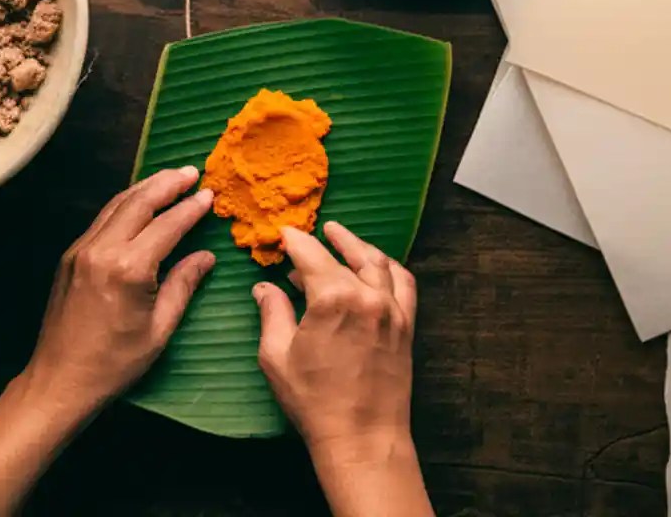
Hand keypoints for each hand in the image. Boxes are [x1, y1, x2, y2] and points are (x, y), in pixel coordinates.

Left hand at [0, 167, 213, 516]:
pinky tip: (138, 203)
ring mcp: (81, 250)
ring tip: (169, 178)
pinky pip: (102, 219)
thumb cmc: (114, 363)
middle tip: (190, 171)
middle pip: (138, 202)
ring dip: (144, 188)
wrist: (59, 380)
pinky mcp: (70, 257)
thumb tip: (206, 256)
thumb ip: (183, 286)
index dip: (190, 208)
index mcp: (128, 269)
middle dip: (167, 183)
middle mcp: (101, 251)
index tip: (209, 194)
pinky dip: (124, 204)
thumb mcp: (159, 329)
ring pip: (116, 205)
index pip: (167, 226)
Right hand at [254, 222, 430, 516]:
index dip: (294, 240)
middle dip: (323, 242)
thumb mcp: (277, 357)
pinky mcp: (407, 325)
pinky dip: (389, 267)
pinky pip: (403, 283)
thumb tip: (263, 288)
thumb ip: (272, 314)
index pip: (310, 255)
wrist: (363, 437)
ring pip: (377, 262)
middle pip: (344, 256)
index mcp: (333, 298)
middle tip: (309, 233)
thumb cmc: (315, 401)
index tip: (283, 233)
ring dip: (357, 246)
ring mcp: (392, 309)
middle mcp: (368, 296)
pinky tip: (377, 265)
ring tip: (341, 236)